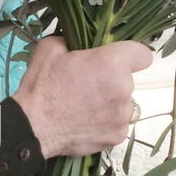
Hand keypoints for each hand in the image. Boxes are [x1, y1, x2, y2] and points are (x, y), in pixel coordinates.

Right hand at [13, 37, 153, 158]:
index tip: (117, 62)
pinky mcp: (118, 135)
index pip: (143, 55)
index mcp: (112, 62)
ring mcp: (123, 115)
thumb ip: (73, 40)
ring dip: (109, 104)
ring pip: (123, 104)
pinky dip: (105, 123)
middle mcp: (124, 88)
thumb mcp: (51, 48)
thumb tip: (78, 42)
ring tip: (84, 108)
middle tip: (86, 87)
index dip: (131, 56)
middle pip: (127, 81)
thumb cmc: (41, 86)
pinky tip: (85, 122)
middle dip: (111, 82)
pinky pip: (117, 124)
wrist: (33, 127)